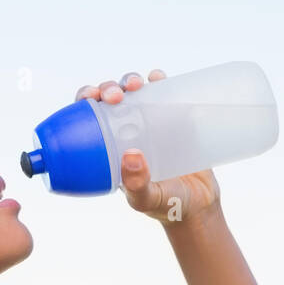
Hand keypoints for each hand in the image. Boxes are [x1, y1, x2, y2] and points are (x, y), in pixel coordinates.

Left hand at [75, 69, 221, 226]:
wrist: (199, 205)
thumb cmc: (166, 206)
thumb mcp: (147, 199)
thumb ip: (137, 185)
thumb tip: (130, 156)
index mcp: (110, 149)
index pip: (89, 119)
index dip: (84, 101)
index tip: (89, 97)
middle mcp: (126, 132)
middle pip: (109, 100)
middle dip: (107, 89)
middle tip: (115, 96)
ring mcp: (150, 123)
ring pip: (134, 92)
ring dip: (129, 81)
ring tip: (137, 85)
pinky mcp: (173, 119)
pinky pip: (162, 93)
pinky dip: (158, 81)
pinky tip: (157, 78)